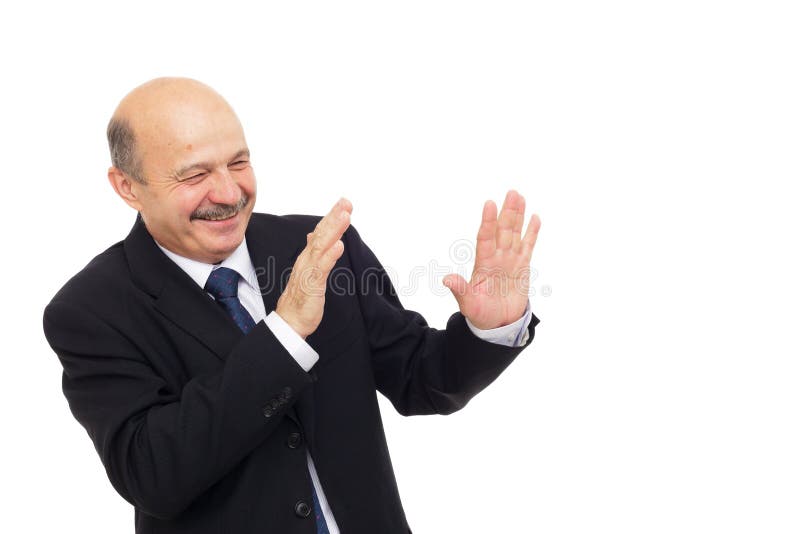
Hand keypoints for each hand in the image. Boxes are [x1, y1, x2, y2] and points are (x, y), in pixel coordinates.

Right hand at [276, 197, 351, 337]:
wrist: (289, 321)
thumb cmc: (300, 297)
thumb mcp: (309, 270)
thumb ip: (314, 251)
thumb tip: (316, 233)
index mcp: (308, 256)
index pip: (321, 232)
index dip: (331, 217)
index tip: (344, 203)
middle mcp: (307, 260)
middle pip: (321, 234)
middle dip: (334, 217)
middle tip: (346, 202)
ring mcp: (308, 271)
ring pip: (321, 247)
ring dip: (334, 231)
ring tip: (345, 217)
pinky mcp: (311, 285)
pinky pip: (321, 269)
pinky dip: (330, 256)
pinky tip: (339, 246)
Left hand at [443, 190, 540, 329]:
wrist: (498, 324)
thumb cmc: (481, 314)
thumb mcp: (469, 305)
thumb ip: (461, 290)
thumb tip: (447, 279)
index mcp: (483, 264)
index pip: (485, 238)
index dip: (487, 222)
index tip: (489, 204)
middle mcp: (497, 257)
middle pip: (503, 230)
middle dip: (507, 212)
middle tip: (511, 192)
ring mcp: (510, 260)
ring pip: (515, 233)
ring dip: (518, 216)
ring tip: (519, 197)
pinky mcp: (523, 266)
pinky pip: (528, 246)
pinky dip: (532, 233)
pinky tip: (535, 218)